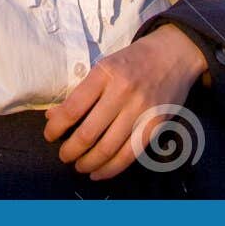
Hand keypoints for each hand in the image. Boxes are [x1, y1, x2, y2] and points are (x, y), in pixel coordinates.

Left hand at [42, 24, 207, 180]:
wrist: (175, 53)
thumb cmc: (133, 59)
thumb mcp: (105, 65)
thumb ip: (82, 91)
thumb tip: (54, 117)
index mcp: (105, 73)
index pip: (72, 108)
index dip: (56, 128)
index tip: (50, 135)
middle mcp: (122, 92)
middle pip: (88, 133)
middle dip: (70, 151)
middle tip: (63, 156)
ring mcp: (141, 110)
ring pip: (108, 149)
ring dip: (88, 163)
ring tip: (79, 165)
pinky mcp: (156, 125)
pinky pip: (130, 155)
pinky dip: (111, 169)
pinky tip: (99, 172)